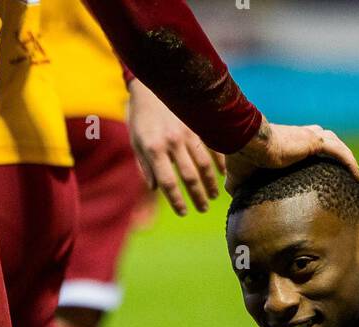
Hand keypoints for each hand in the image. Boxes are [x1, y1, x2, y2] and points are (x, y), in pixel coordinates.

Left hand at [127, 79, 223, 216]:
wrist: (153, 82)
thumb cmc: (141, 116)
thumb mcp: (136, 141)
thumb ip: (145, 166)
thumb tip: (155, 188)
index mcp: (154, 149)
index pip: (168, 183)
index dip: (177, 201)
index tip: (183, 212)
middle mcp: (172, 142)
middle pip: (189, 177)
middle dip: (198, 197)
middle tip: (202, 209)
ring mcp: (188, 132)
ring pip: (204, 164)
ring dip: (210, 184)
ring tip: (213, 196)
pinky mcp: (198, 124)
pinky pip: (212, 147)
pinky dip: (219, 163)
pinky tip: (222, 175)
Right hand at [224, 119, 358, 194]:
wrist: (245, 143)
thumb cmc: (240, 157)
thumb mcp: (239, 177)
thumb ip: (240, 187)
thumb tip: (236, 202)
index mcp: (286, 143)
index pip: (307, 146)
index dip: (317, 157)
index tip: (325, 171)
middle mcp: (299, 137)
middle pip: (325, 142)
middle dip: (337, 155)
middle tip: (348, 172)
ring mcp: (307, 137)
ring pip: (335, 144)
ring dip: (346, 158)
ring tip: (356, 174)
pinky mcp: (312, 142)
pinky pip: (337, 151)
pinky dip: (348, 161)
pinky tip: (357, 175)